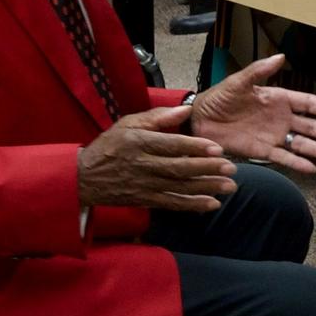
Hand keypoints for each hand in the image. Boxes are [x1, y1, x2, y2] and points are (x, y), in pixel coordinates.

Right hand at [77, 108, 238, 212]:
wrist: (84, 177)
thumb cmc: (110, 146)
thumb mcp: (128, 124)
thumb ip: (158, 117)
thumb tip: (186, 110)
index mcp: (139, 143)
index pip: (171, 145)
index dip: (195, 147)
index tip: (218, 149)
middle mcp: (142, 165)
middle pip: (179, 168)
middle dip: (207, 169)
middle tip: (231, 168)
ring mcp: (144, 185)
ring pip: (179, 187)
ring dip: (206, 188)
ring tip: (230, 186)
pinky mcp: (145, 200)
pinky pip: (172, 203)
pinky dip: (192, 205)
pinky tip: (213, 204)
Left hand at [189, 54, 315, 174]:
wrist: (198, 120)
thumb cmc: (218, 98)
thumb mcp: (238, 81)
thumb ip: (259, 70)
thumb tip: (280, 56)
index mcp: (278, 99)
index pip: (308, 103)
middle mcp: (281, 118)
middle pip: (311, 126)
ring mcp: (274, 135)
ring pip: (302, 144)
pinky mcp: (262, 151)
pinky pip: (283, 158)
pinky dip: (297, 163)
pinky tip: (312, 168)